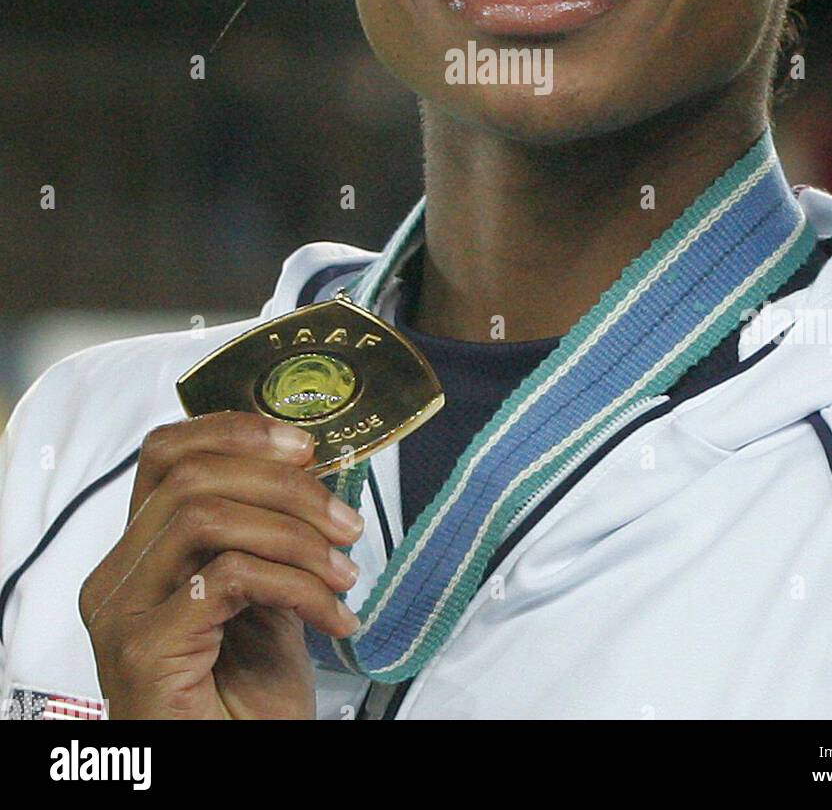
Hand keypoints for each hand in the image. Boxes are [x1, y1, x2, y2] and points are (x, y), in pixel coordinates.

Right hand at [79, 412, 363, 719]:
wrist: (233, 770)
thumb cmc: (245, 700)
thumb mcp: (264, 597)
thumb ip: (268, 534)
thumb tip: (310, 465)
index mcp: (139, 553)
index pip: (167, 453)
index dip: (236, 432)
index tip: (304, 447)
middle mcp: (116, 577)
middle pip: (192, 476)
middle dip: (285, 485)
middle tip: (344, 521)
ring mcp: (122, 614)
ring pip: (206, 517)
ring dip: (295, 535)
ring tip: (345, 573)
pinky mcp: (145, 651)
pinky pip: (228, 578)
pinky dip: (297, 585)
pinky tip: (332, 616)